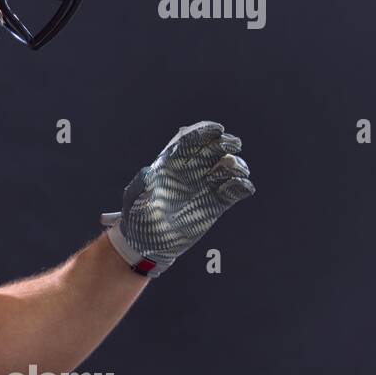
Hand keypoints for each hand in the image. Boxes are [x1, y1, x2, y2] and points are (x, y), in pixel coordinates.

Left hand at [100, 120, 254, 277]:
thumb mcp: (134, 198)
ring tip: (234, 169)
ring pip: (226, 168)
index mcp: (169, 165)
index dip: (204, 132)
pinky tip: (241, 186)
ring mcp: (204, 187)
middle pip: (211, 150)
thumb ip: (143, 183)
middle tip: (232, 144)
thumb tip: (151, 169)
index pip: (189, 142)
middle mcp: (190, 172)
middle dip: (224, 144)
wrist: (148, 245)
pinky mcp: (216, 204)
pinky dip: (241, 186)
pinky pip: (233, 190)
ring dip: (236, 164)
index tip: (217, 129)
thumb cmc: (136, 218)